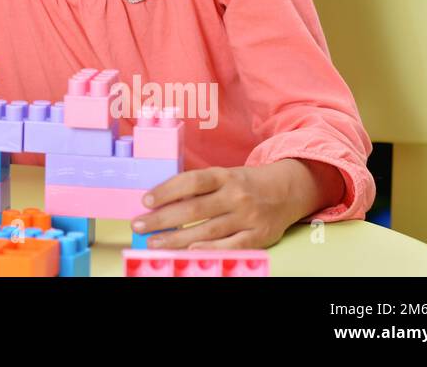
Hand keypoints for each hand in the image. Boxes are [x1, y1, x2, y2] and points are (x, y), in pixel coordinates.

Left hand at [131, 160, 326, 249]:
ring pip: (207, 230)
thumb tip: (162, 199)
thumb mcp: (224, 176)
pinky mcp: (259, 236)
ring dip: (177, 239)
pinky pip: (231, 245)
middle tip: (139, 225)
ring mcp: (248, 216)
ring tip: (155, 243)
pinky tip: (190, 251)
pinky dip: (210, 249)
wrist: (287, 190)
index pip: (191, 181)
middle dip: (162, 219)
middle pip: (194, 208)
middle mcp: (236, 195)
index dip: (166, 190)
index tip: (145, 201)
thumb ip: (199, 187)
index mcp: (224, 176)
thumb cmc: (245, 184)